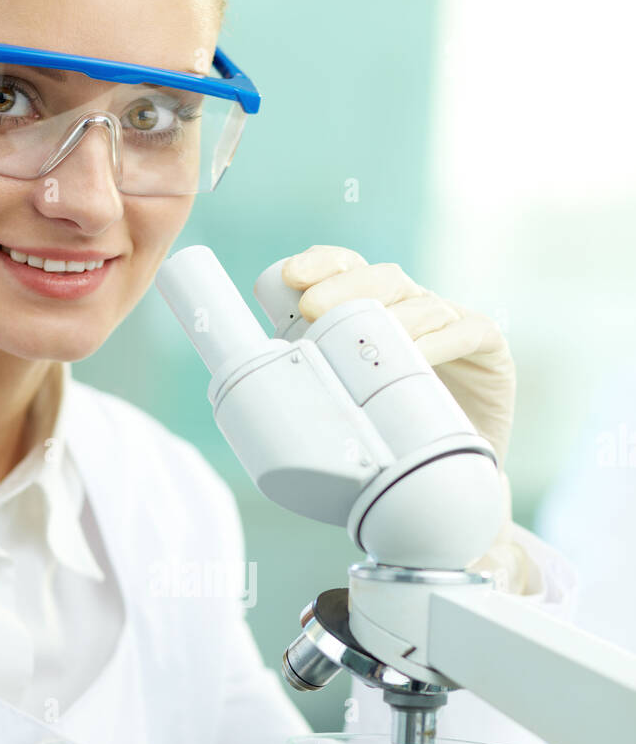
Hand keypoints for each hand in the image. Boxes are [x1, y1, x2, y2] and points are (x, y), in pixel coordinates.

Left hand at [281, 246, 534, 590]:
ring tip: (361, 341)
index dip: (321, 265)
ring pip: (422, 305)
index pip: (348, 272)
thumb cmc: (394, 438)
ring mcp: (454, 323)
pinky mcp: (489, 347)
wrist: (454, 478)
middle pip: (383, 279)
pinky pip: (465, 332)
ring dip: (390, 318)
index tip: (289, 275)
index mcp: (379, 312)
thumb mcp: (350, 406)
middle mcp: (416, 309)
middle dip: (345, 285)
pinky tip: (415, 357)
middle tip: (313, 307)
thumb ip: (315, 383)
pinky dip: (439, 342)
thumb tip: (254, 377)